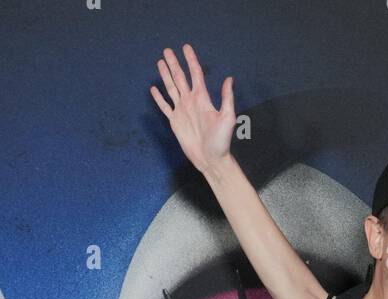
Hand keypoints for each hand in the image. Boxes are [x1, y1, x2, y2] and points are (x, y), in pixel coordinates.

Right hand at [150, 43, 235, 175]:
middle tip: (167, 50)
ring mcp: (182, 111)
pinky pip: (165, 107)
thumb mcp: (227, 118)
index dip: (191, 60)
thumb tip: (229, 78)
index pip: (195, 74)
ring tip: (160, 62)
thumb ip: (227, 98)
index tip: (186, 47)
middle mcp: (191, 102)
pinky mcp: (175, 122)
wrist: (211, 160)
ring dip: (165, 75)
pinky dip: (159, 98)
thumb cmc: (221, 141)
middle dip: (174, 63)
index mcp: (202, 99)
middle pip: (180, 77)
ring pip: (171, 88)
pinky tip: (154, 89)